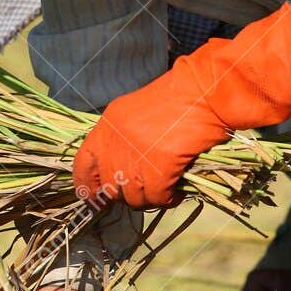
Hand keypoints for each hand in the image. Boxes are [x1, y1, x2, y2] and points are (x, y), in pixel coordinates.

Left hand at [74, 4, 290, 208]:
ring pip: (133, 196)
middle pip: (110, 186)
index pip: (83, 164)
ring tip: (165, 192)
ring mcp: (135, 154)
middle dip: (127, 196)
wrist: (207, 89)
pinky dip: (168, 200)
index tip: (97, 197)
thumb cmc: (180, 97)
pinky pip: (157, 197)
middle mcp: (116, 141)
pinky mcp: (159, 165)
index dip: (88, 186)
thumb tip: (122, 169)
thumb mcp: (139, 111)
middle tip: (146, 193)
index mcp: (108, 125)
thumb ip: (125, 137)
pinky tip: (177, 194)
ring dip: (149, 199)